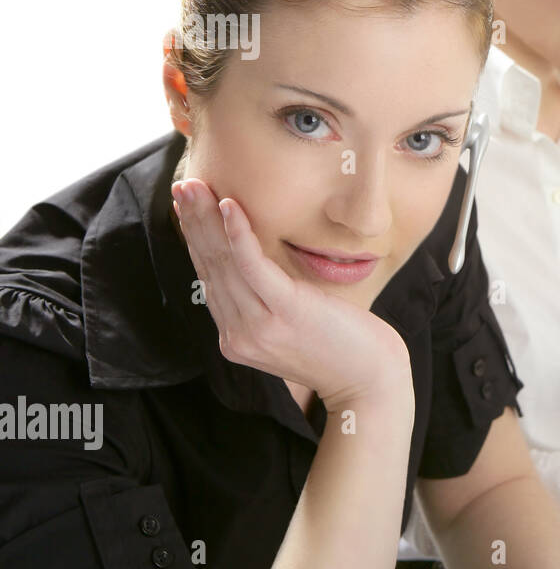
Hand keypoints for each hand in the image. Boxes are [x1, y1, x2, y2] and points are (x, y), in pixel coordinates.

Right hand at [172, 178, 411, 413]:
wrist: (369, 382)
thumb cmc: (342, 347)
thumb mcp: (293, 325)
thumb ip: (267, 302)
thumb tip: (257, 265)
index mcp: (237, 336)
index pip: (209, 279)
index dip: (196, 239)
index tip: (187, 205)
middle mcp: (239, 334)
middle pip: (210, 266)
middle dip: (193, 222)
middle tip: (181, 185)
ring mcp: (259, 326)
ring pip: (224, 262)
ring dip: (206, 219)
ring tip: (196, 186)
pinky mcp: (285, 312)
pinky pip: (253, 266)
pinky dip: (238, 233)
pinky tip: (228, 206)